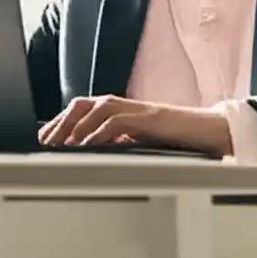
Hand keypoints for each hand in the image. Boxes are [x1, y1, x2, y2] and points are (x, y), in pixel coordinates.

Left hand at [38, 95, 234, 156]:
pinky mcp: (149, 118)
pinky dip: (97, 133)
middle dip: (61, 122)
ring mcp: (138, 109)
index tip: (45, 139)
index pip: (83, 109)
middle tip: (46, 142)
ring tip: (61, 145)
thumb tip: (91, 154)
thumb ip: (118, 143)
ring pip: (96, 108)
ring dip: (75, 126)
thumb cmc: (177, 140)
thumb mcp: (139, 142)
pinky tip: (86, 147)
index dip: (61, 122)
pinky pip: (116, 122)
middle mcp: (126, 105)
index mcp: (122, 110)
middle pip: (84, 104)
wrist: (211, 134)